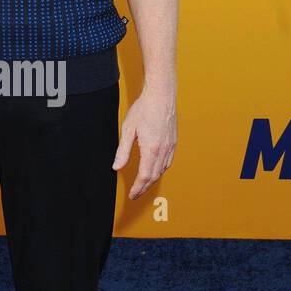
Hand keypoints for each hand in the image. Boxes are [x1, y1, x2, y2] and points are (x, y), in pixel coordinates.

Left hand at [113, 83, 176, 199]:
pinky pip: (167, 162)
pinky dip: (161, 170)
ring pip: (162, 170)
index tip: (132, 195)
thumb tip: (116, 167)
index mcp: (151, 149)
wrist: (161, 95)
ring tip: (144, 185)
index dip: (138, 188)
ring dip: (153, 180)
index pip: (144, 176)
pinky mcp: (173, 141)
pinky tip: (155, 170)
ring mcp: (170, 146)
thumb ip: (123, 151)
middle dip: (144, 187)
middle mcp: (163, 150)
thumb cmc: (144, 109)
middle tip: (136, 194)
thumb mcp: (128, 130)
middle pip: (154, 176)